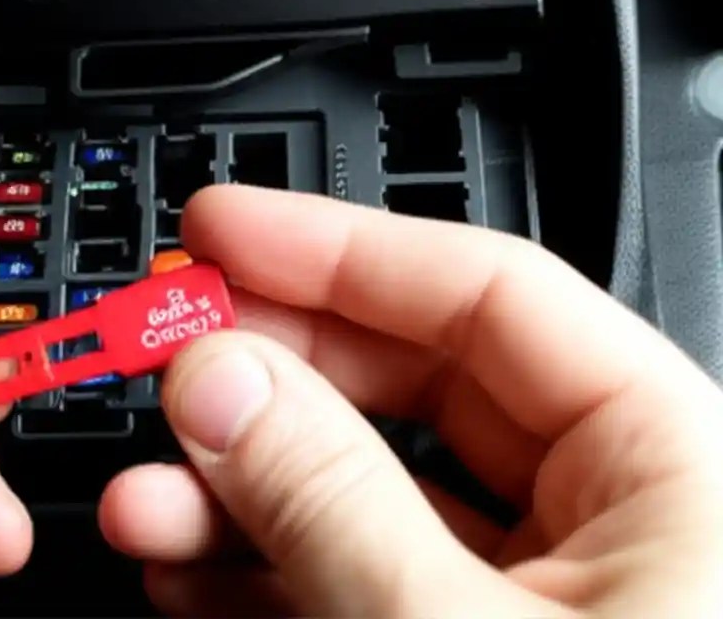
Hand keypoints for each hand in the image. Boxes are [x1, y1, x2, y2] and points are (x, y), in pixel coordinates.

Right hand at [100, 185, 722, 616]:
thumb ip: (332, 497)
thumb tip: (223, 378)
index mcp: (673, 468)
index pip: (489, 294)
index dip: (337, 249)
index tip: (220, 232)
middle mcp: (613, 519)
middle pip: (409, 386)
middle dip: (264, 379)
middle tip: (161, 359)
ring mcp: (539, 594)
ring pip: (367, 491)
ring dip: (236, 489)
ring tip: (145, 502)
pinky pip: (357, 575)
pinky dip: (263, 569)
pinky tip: (190, 569)